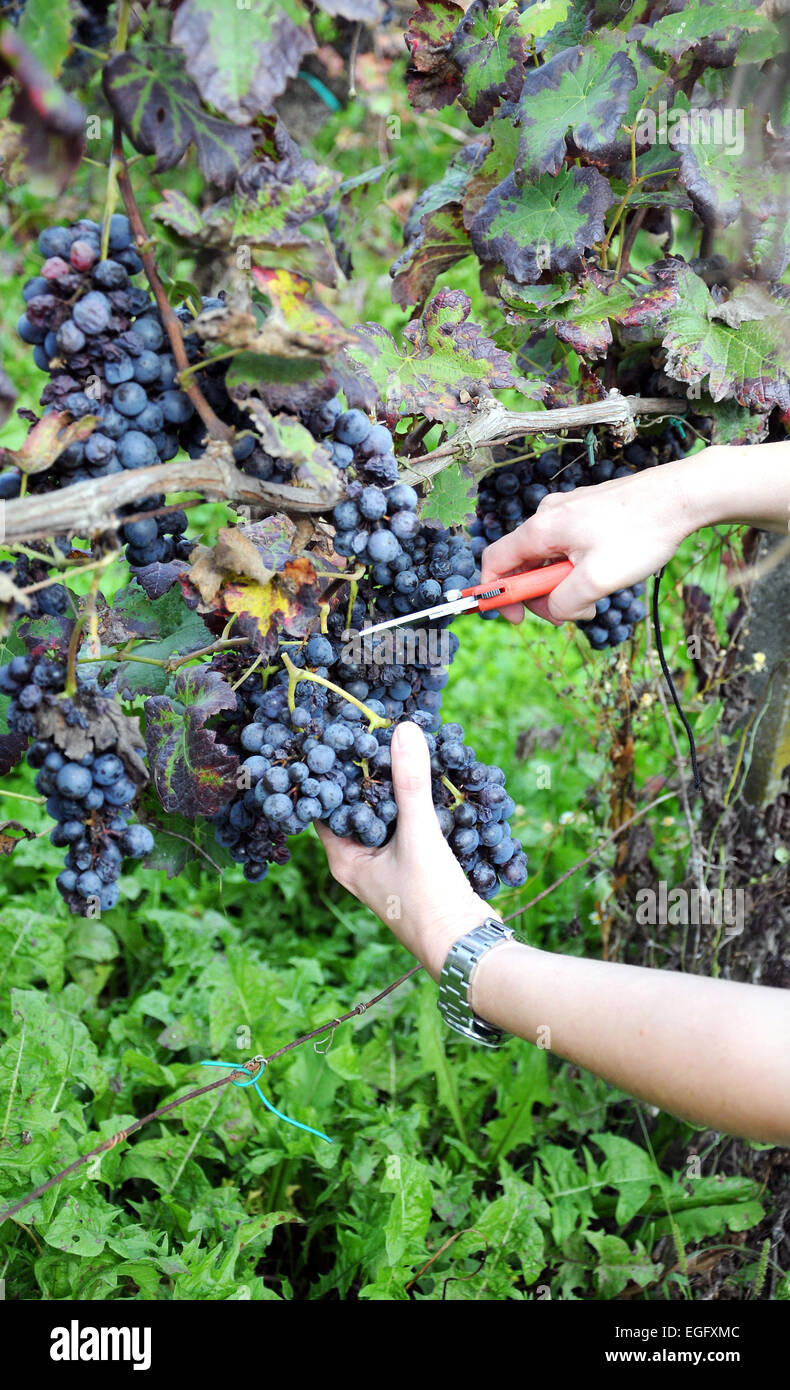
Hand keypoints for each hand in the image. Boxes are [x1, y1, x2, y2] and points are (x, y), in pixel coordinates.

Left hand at [316, 721, 496, 978]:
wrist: (468, 946)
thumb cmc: (430, 900)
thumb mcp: (419, 835)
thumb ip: (410, 783)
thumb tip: (403, 730)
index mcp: (344, 860)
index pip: (324, 805)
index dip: (332, 770)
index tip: (344, 734)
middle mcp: (362, 864)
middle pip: (359, 808)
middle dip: (371, 774)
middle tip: (380, 733)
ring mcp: (391, 868)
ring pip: (389, 818)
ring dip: (399, 790)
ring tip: (408, 749)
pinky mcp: (419, 870)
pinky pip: (414, 829)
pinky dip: (423, 807)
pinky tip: (439, 783)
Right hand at [481, 457, 702, 624]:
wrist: (680, 497)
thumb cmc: (640, 533)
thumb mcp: (597, 581)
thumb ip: (563, 603)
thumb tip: (551, 611)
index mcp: (541, 529)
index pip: (495, 562)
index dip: (497, 594)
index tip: (515, 617)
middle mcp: (549, 515)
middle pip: (525, 564)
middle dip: (543, 595)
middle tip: (576, 612)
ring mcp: (570, 511)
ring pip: (551, 558)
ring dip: (566, 584)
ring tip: (600, 591)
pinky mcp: (588, 512)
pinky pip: (569, 546)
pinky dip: (580, 568)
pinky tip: (608, 572)